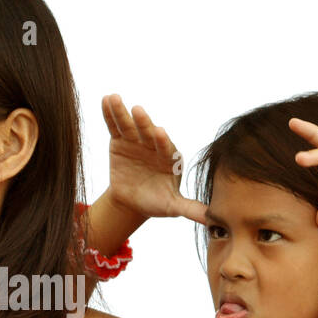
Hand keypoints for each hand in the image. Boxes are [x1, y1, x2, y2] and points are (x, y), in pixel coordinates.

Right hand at [101, 94, 206, 224]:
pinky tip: (105, 100)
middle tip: (138, 110)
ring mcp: (137, 140)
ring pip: (130, 125)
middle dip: (143, 122)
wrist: (134, 200)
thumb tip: (212, 219)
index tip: (161, 133)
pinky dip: (110, 114)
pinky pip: (115, 125)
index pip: (167, 148)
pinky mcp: (121, 139)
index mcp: (169, 158)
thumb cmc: (157, 202)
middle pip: (148, 132)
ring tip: (114, 98)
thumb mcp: (172, 206)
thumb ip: (189, 208)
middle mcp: (154, 145)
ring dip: (122, 112)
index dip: (163, 141)